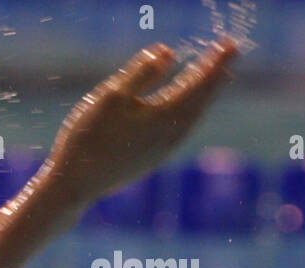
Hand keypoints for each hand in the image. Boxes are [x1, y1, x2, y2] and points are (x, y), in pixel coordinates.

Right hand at [42, 39, 238, 206]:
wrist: (73, 185)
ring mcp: (161, 151)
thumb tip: (169, 52)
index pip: (198, 82)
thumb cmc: (88, 138)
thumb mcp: (110, 97)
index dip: (213, 61)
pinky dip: (189, 112)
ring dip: (205, 95)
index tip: (230, 44)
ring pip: (192, 117)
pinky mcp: (149, 161)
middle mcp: (171, 135)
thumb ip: (141, 73)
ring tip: (216, 80)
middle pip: (200, 100)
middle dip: (215, 75)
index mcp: (165, 116)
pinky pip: (180, 129)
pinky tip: (185, 112)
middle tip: (231, 55)